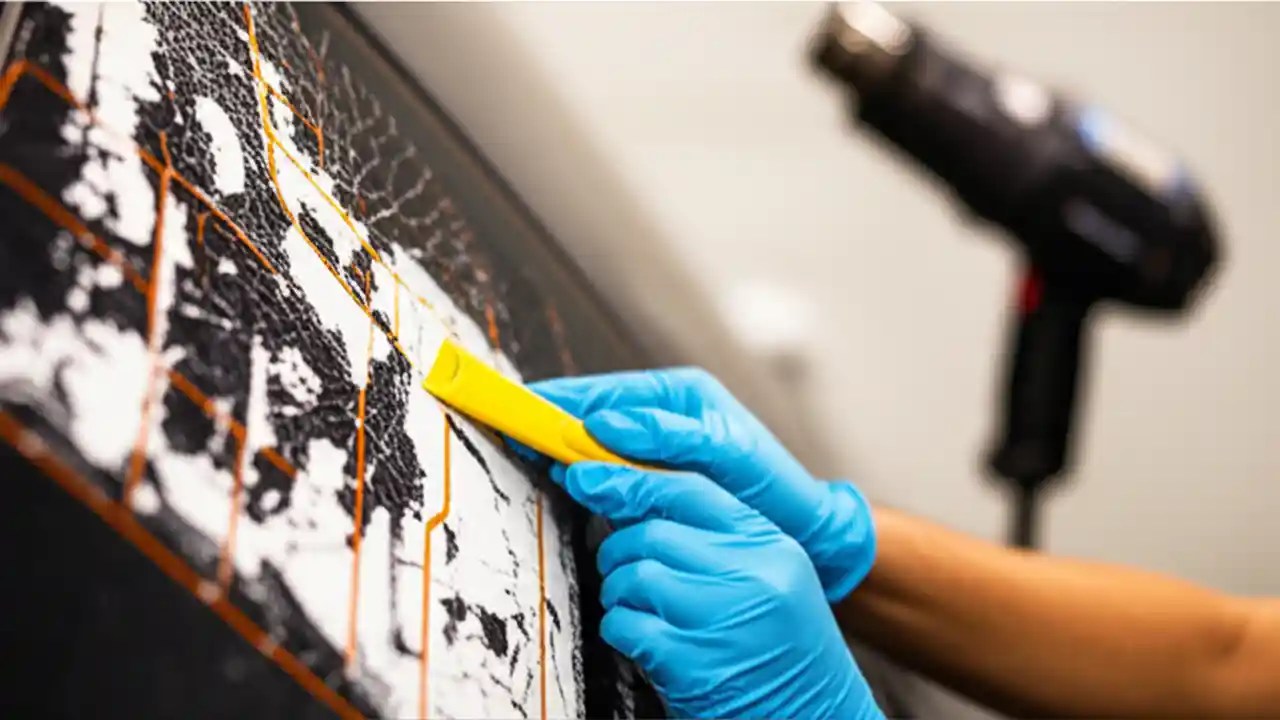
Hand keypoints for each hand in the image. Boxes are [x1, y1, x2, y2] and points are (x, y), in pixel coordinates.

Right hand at [530, 369, 875, 600]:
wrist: (803, 532)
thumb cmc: (771, 487)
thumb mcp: (721, 452)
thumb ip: (662, 436)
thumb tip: (602, 423)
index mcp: (677, 395)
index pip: (602, 391)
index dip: (558, 401)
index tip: (521, 409)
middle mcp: (660, 417)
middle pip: (589, 416)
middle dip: (551, 427)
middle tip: (512, 437)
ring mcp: (654, 450)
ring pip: (593, 448)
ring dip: (564, 454)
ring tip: (529, 460)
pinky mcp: (652, 482)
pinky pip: (607, 476)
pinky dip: (585, 480)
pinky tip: (567, 487)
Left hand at [552, 461, 884, 719]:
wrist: (812, 716)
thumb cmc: (778, 647)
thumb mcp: (767, 576)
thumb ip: (714, 537)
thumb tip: (634, 500)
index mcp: (769, 544)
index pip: (688, 490)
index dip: (630, 480)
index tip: (590, 476)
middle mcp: (752, 575)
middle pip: (653, 533)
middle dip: (620, 549)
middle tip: (622, 567)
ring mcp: (722, 618)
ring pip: (635, 577)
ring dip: (619, 592)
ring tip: (639, 609)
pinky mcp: (692, 662)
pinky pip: (626, 625)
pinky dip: (620, 629)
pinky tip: (642, 639)